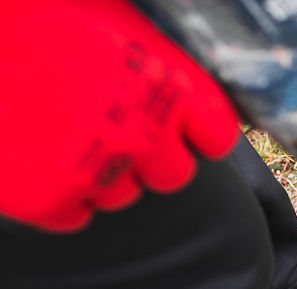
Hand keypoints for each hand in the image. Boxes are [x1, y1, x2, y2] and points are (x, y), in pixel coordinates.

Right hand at [0, 0, 240, 231]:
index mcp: (170, 86)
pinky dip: (57, 194)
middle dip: (150, 156)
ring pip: (120, 194)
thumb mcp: (111, 14)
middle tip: (109, 127)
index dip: (195, 130)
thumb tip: (170, 68)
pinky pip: (73, 214)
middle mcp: (144, 137)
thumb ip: (151, 52)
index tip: (179, 125)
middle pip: (173, 174)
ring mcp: (97, 173)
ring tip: (59, 130)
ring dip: (100, 171)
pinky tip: (34, 155)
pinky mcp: (49, 201)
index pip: (216, 135)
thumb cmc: (36, 12)